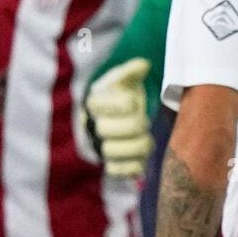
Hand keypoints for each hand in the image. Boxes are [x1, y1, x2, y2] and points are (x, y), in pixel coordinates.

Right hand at [81, 57, 153, 177]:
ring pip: (111, 152)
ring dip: (136, 146)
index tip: (134, 102)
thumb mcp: (125, 79)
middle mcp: (90, 126)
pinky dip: (133, 166)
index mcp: (93, 102)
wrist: (116, 116)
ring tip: (147, 138)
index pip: (101, 105)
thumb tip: (143, 65)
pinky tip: (142, 158)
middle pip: (105, 130)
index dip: (123, 104)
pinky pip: (116, 171)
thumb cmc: (122, 95)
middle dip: (133, 125)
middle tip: (144, 121)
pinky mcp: (108, 164)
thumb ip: (132, 71)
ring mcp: (97, 146)